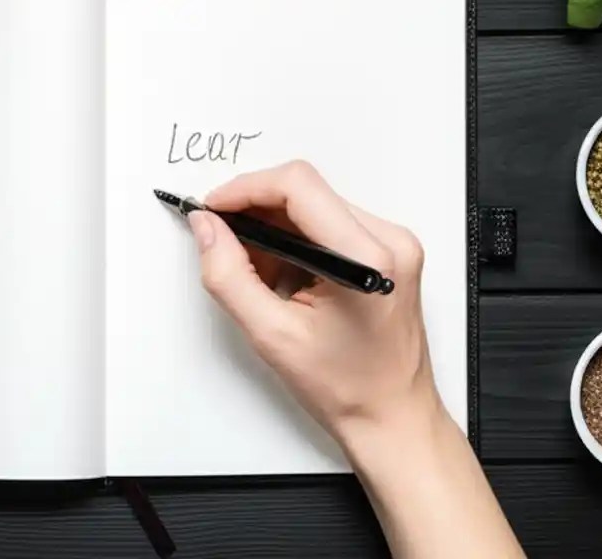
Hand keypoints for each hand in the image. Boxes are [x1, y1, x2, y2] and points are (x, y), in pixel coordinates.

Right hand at [187, 160, 441, 447]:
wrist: (392, 416)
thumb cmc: (349, 388)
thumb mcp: (272, 335)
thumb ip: (229, 275)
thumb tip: (207, 229)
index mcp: (368, 258)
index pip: (298, 186)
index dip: (246, 189)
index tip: (215, 209)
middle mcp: (390, 242)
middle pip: (306, 191)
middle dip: (256, 212)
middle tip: (225, 243)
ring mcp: (394, 244)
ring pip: (315, 205)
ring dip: (276, 229)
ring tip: (258, 275)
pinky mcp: (389, 252)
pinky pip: (331, 223)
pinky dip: (297, 241)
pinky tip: (285, 277)